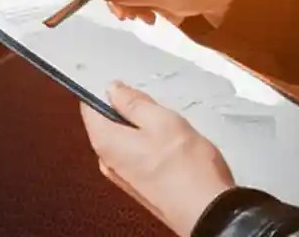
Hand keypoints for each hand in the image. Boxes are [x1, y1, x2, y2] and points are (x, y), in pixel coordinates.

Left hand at [82, 81, 235, 235]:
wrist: (208, 211)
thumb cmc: (187, 168)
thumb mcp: (161, 120)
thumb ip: (132, 102)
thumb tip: (113, 89)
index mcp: (104, 141)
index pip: (89, 106)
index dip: (105, 91)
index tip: (125, 86)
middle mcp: (107, 160)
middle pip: (108, 122)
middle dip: (130, 111)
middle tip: (157, 110)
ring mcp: (122, 175)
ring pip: (125, 138)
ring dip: (144, 129)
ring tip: (169, 130)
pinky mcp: (139, 184)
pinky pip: (137, 155)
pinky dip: (150, 146)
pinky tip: (172, 148)